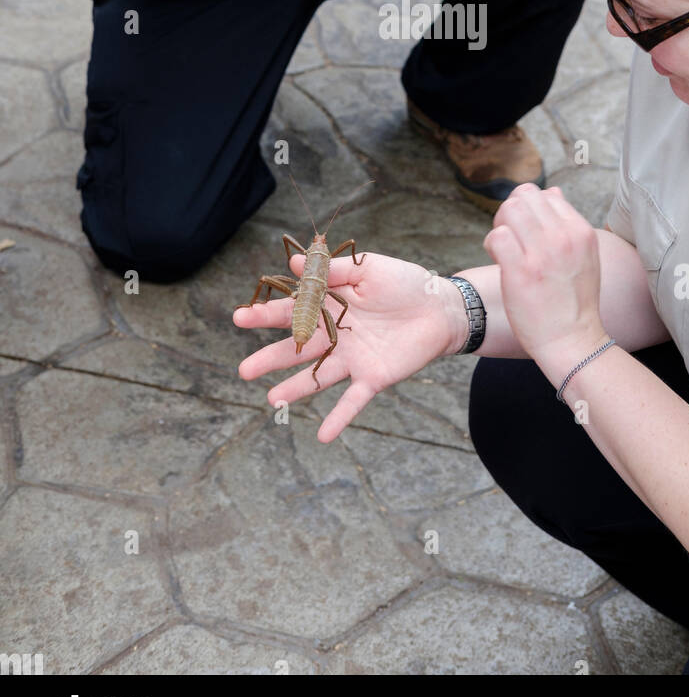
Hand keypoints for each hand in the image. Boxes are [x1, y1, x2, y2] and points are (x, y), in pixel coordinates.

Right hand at [233, 250, 463, 442]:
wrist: (440, 306)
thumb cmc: (403, 282)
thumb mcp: (367, 268)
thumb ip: (332, 270)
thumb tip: (292, 261)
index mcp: (328, 306)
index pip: (291, 310)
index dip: (265, 314)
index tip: (239, 317)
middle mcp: (334, 336)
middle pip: (296, 348)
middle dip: (270, 358)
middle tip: (243, 370)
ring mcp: (352, 358)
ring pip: (317, 377)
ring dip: (295, 389)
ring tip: (272, 400)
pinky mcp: (373, 376)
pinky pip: (353, 400)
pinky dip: (339, 418)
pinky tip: (322, 435)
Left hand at [482, 184, 603, 368]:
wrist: (572, 340)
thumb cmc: (574, 300)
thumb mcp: (584, 255)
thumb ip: (567, 223)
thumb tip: (552, 192)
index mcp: (581, 230)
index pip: (544, 194)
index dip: (527, 209)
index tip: (524, 231)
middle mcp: (564, 237)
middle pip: (524, 196)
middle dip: (510, 212)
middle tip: (509, 237)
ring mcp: (542, 253)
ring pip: (509, 210)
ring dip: (500, 226)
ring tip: (504, 249)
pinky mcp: (521, 271)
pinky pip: (497, 236)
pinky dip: (491, 245)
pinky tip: (498, 260)